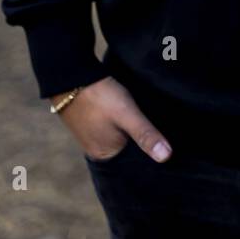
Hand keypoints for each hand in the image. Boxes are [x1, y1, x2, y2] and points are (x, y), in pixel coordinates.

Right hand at [52, 77, 171, 163]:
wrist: (70, 75)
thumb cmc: (99, 96)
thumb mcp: (127, 114)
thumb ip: (145, 134)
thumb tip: (166, 157)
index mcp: (104, 155)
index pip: (133, 163)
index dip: (150, 156)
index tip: (169, 150)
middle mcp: (96, 149)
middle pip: (127, 151)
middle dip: (142, 144)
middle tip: (165, 136)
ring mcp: (91, 134)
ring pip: (120, 138)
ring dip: (132, 132)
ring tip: (153, 126)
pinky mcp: (89, 121)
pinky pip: (112, 128)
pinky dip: (122, 125)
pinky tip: (132, 117)